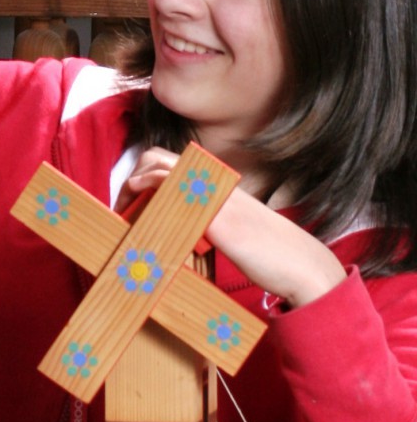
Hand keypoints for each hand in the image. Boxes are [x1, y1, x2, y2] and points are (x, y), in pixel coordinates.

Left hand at [117, 147, 345, 308]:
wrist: (300, 265)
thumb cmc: (265, 253)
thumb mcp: (227, 233)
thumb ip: (202, 224)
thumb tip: (174, 234)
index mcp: (214, 186)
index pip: (167, 164)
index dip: (142, 179)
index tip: (129, 206)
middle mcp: (212, 183)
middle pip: (156, 157)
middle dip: (131, 179)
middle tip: (121, 209)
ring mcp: (212, 194)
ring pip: (159, 167)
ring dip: (133, 185)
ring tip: (124, 212)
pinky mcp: (214, 213)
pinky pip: (171, 189)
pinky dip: (148, 188)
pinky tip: (140, 206)